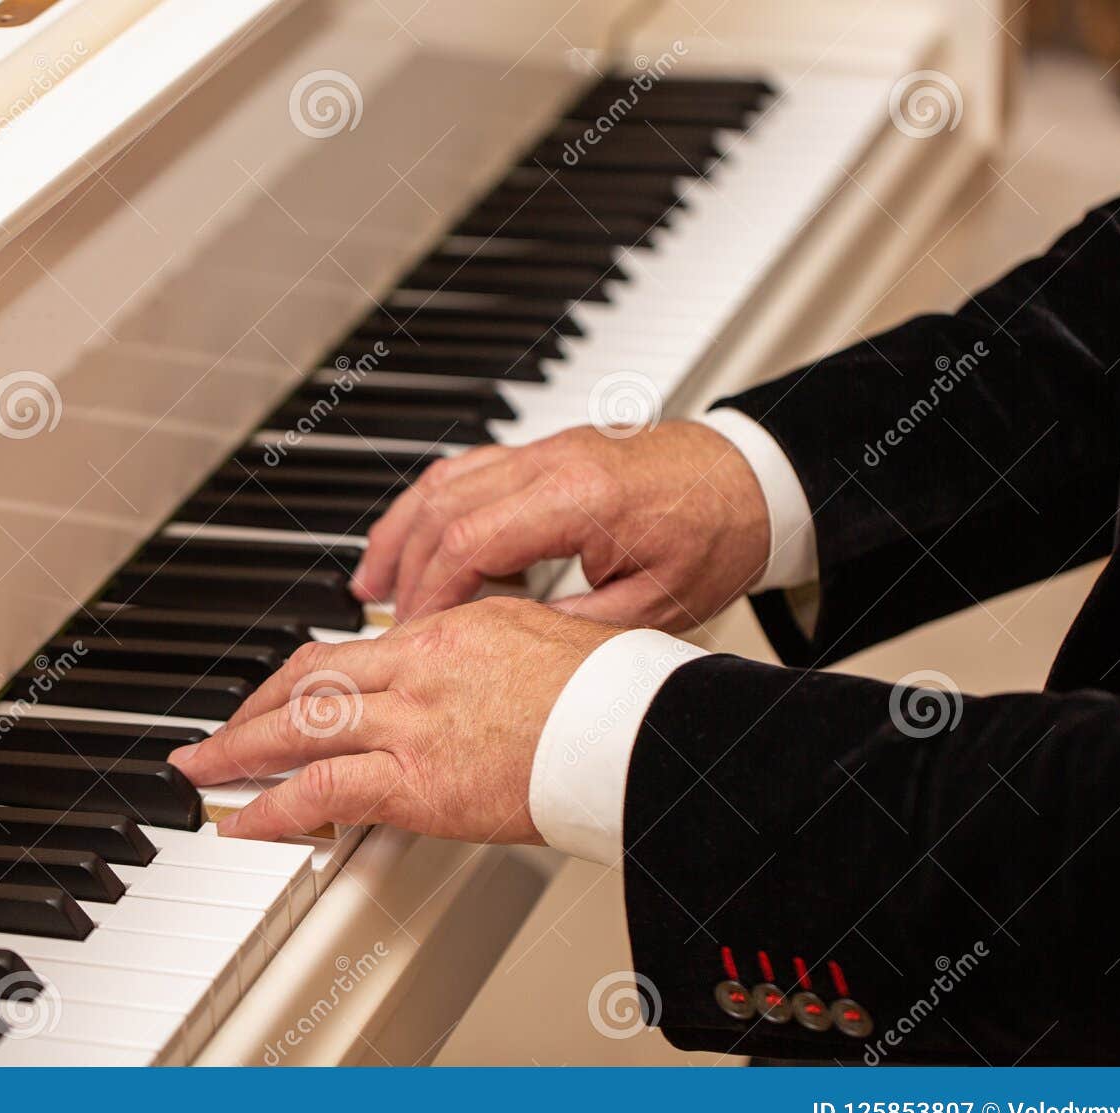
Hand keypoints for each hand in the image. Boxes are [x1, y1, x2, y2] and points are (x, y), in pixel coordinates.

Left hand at [167, 598, 622, 842]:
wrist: (634, 727)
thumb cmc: (609, 691)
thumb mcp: (538, 637)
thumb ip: (484, 650)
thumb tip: (462, 668)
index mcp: (450, 628)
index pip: (354, 649)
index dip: (306, 675)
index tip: (285, 694)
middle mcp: (420, 666)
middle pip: (310, 678)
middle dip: (253, 708)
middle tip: (216, 732)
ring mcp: (414, 722)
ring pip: (301, 726)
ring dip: (241, 750)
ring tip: (204, 770)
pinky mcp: (420, 781)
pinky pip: (324, 789)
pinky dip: (273, 805)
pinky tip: (245, 817)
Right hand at [350, 420, 769, 630]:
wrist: (749, 478)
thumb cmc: (714, 536)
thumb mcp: (651, 608)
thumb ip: (571, 629)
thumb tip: (500, 655)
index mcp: (582, 497)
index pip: (472, 540)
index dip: (433, 593)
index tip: (416, 635)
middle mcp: (553, 462)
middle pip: (443, 508)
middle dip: (405, 570)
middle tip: (387, 624)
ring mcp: (545, 450)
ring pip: (443, 482)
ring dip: (402, 534)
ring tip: (371, 587)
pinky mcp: (543, 452)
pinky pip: (465, 471)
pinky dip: (428, 507)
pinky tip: (410, 543)